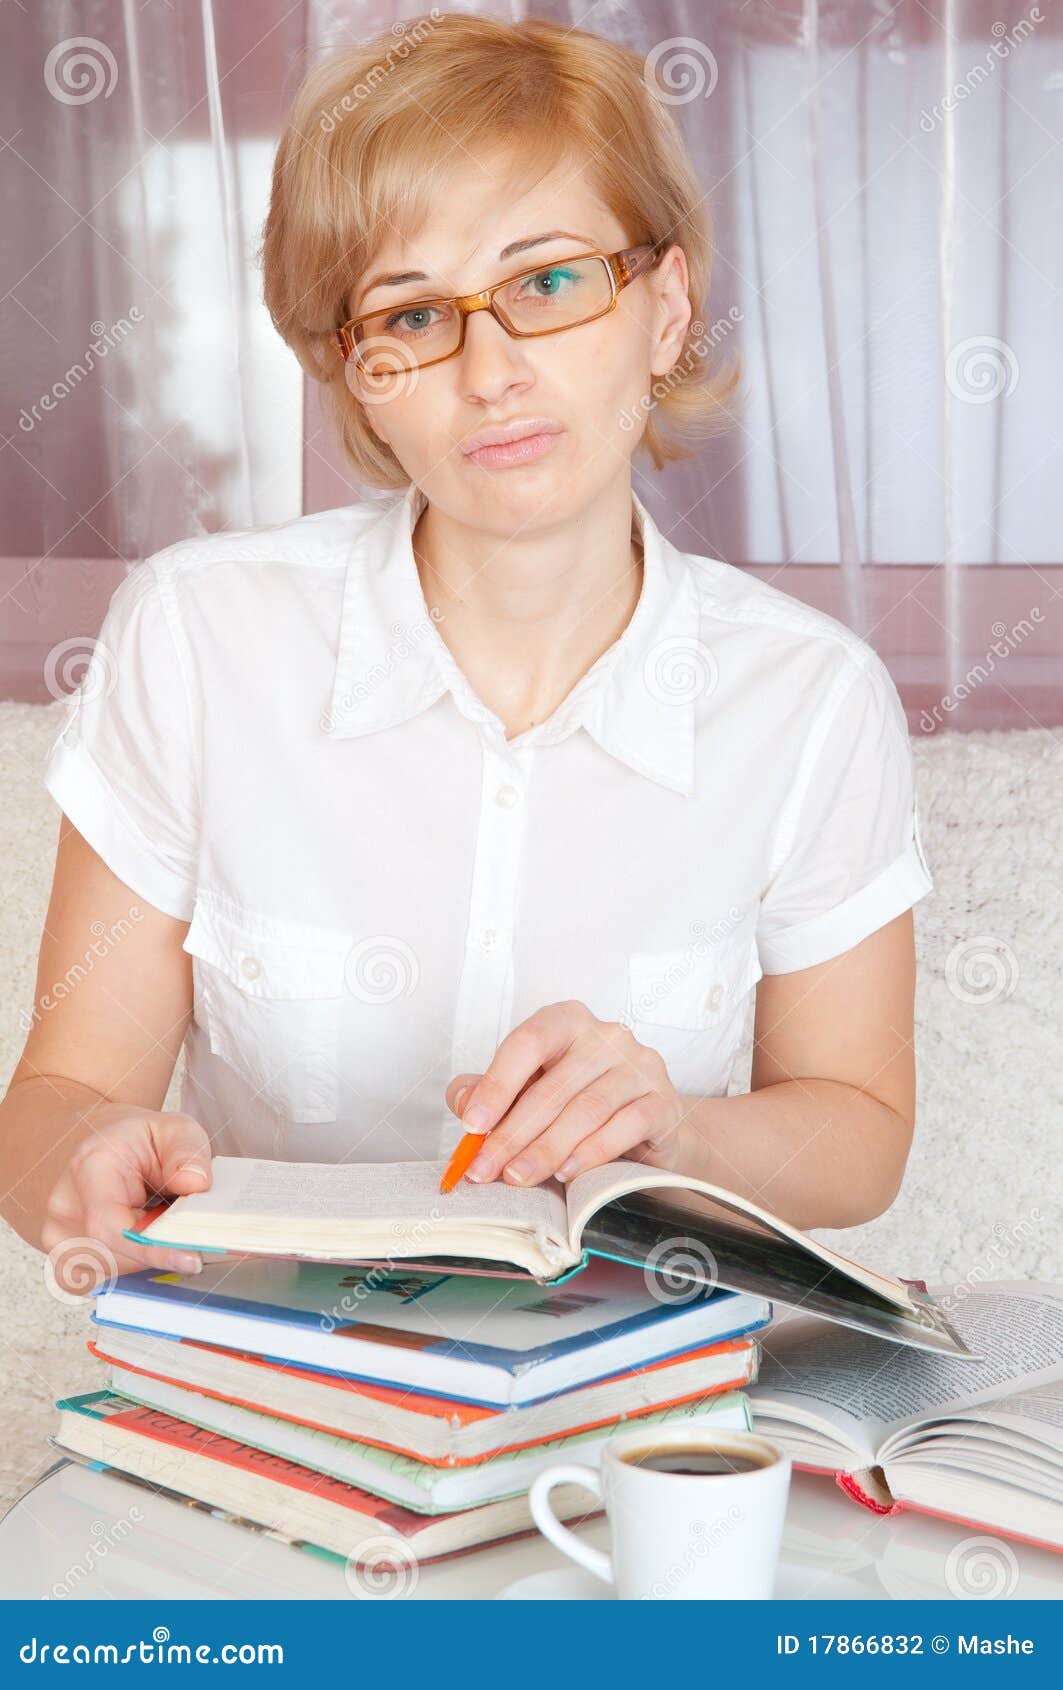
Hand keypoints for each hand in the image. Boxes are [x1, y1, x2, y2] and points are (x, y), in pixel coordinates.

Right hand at [40, 1104, 212, 1292]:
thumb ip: (187, 1152)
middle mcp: (64, 1207)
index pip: (108, 1224)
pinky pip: (107, 1281)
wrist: (104, 1145)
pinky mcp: (67, 1260)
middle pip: (115, 1256)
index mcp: (88, 1169)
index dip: (149, 1249)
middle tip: (191, 1236)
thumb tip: (195, 1184)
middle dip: (159, 1253)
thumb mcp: (174, 1129)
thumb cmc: (137, 1140)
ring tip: (163, 1225)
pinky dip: (136, 1268)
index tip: (190, 1259)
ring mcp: (59, 1237)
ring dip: (148, 1261)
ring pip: (113, 1274)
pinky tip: (149, 1243)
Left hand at [444, 1000, 690, 1186]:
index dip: (497, 1084)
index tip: (472, 1124)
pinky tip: (567, 1173)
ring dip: (546, 1149)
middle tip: (486, 1169)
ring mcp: (640, 1066)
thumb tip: (464, 1103)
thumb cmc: (582, 1102)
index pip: (528, 1042)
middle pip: (553, 1086)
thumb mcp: (531, 1089)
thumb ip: (490, 1090)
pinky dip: (591, 1153)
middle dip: (513, 1133)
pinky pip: (625, 1126)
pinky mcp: (663, 1102)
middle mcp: (607, 1036)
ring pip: (586, 1110)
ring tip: (519, 1176)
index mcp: (568, 1022)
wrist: (653, 1126)